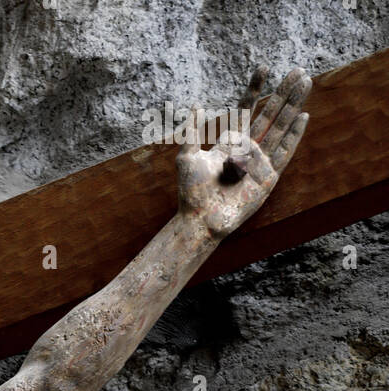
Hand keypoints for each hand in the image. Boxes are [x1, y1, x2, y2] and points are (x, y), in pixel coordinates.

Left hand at [177, 66, 310, 239]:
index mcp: (230, 142)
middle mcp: (248, 149)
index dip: (255, 88)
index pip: (246, 108)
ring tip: (305, 83)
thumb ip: (191, 131)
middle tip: (298, 71)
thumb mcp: (187, 157)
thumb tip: (196, 103)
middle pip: (270, 114)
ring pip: (281, 128)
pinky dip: (294, 136)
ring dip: (293, 106)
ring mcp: (260, 162)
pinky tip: (303, 116)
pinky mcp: (268, 178)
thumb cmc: (191, 193)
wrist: (201, 221)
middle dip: (283, 92)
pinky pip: (284, 153)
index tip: (264, 67)